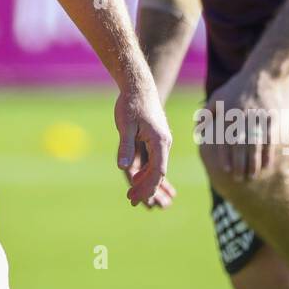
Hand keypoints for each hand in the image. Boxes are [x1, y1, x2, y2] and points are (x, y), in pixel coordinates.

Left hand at [114, 83, 171, 206]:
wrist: (139, 86)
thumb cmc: (132, 104)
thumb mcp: (125, 125)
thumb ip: (126, 147)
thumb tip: (123, 168)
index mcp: (160, 142)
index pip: (158, 172)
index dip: (148, 188)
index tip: (136, 199)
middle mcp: (164, 143)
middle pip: (158, 173)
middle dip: (146, 189)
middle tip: (131, 202)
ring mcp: (161, 142)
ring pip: (156, 168)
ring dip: (146, 182)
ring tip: (134, 195)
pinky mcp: (155, 139)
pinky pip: (154, 161)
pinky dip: (146, 172)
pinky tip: (136, 178)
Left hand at [206, 70, 280, 180]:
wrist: (261, 75)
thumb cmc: (235, 89)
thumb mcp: (216, 98)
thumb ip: (205, 115)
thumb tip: (197, 133)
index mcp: (226, 112)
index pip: (225, 137)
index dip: (225, 155)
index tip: (225, 170)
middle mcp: (241, 115)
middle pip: (240, 144)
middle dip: (240, 163)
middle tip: (238, 179)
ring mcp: (258, 116)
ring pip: (256, 144)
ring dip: (254, 163)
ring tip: (252, 177)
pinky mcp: (271, 117)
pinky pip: (270, 139)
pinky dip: (268, 154)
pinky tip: (267, 166)